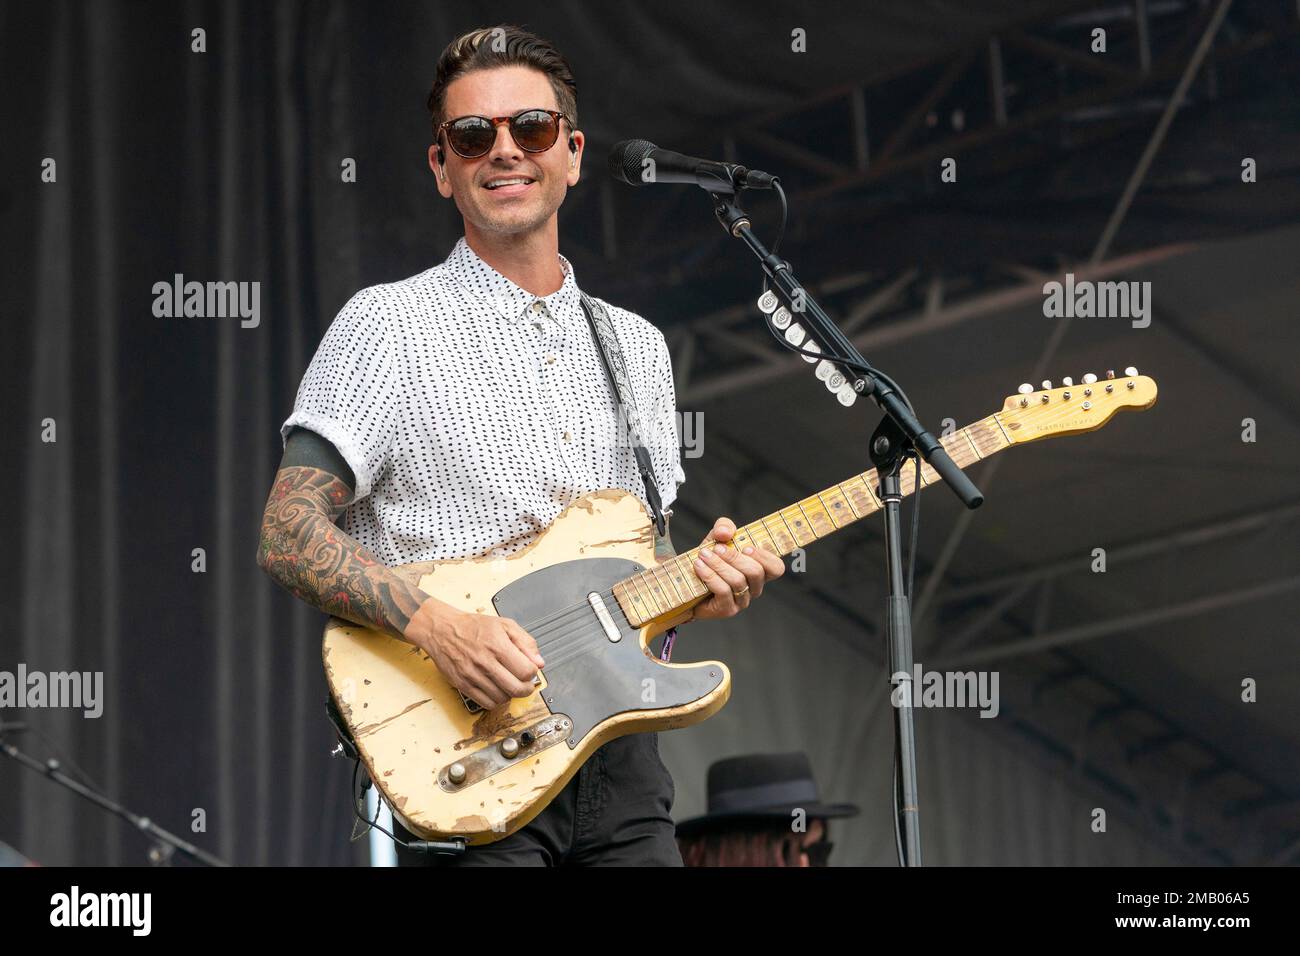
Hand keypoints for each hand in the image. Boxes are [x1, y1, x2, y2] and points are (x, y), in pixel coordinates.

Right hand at [406, 599, 544, 708]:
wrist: (443, 630)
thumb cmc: (473, 626)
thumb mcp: (504, 625)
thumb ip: (526, 642)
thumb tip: (539, 662)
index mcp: (498, 646)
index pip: (526, 671)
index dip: (532, 673)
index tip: (529, 670)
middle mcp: (485, 662)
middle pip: (517, 689)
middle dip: (526, 689)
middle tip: (525, 684)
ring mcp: (473, 676)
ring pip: (503, 699)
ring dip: (510, 694)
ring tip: (508, 684)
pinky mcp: (463, 685)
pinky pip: (486, 703)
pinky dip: (495, 700)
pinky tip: (496, 689)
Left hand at [690, 517, 784, 620]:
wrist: (687, 583)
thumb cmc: (708, 560)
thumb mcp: (716, 538)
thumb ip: (724, 527)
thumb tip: (726, 532)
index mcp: (759, 570)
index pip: (776, 567)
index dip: (765, 557)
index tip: (746, 547)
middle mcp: (754, 587)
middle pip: (756, 572)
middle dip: (734, 557)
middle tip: (717, 548)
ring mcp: (742, 600)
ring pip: (738, 581)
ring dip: (718, 564)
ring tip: (703, 555)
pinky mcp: (727, 609)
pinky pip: (723, 591)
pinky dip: (710, 575)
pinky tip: (699, 566)